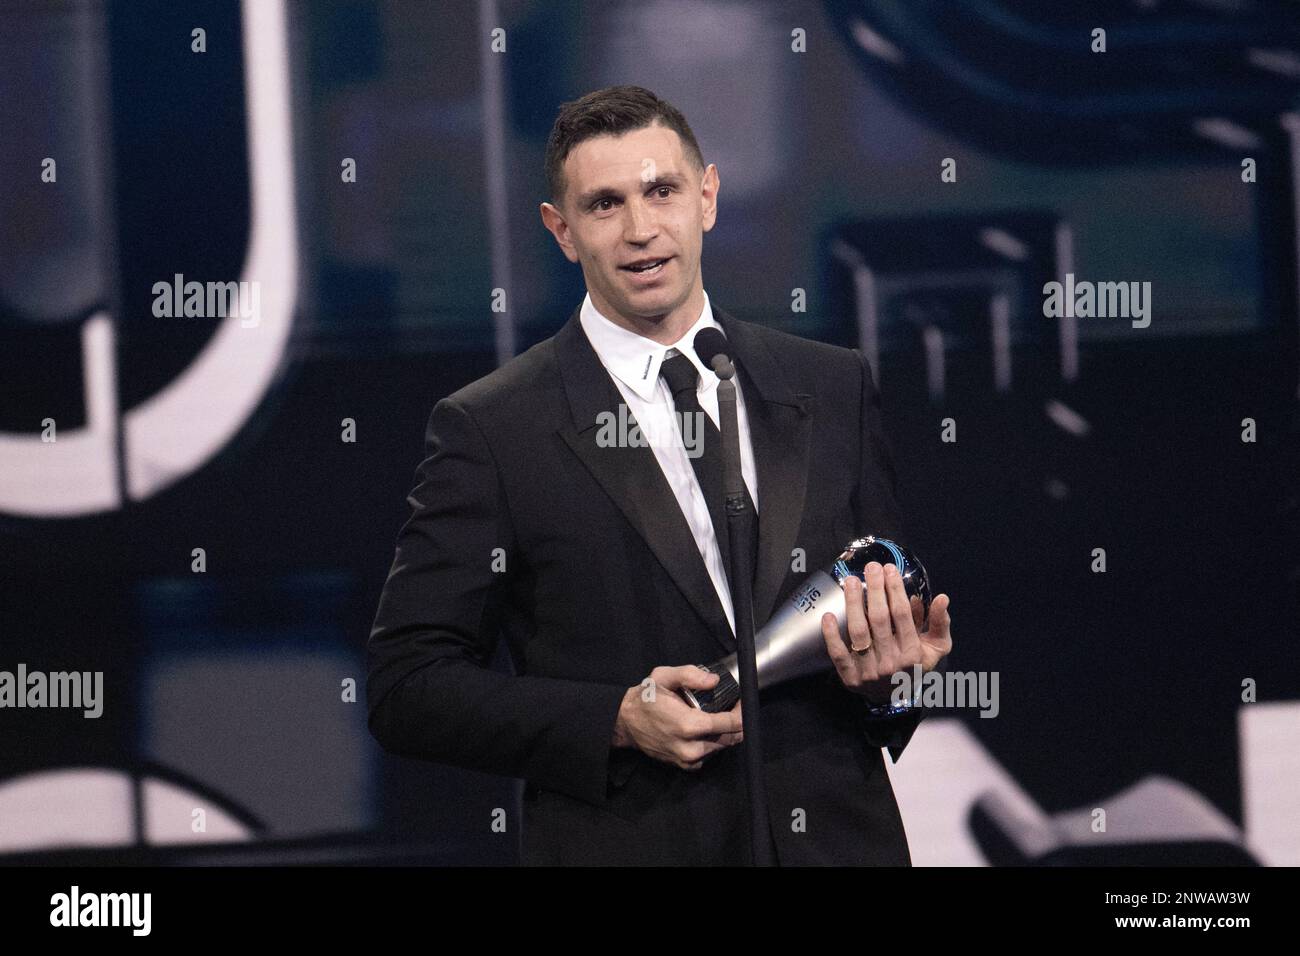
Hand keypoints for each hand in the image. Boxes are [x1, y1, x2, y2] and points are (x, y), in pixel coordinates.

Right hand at [612, 665, 743, 769]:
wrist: (625, 722)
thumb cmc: (646, 698)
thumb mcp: (664, 676)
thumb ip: (691, 675)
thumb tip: (714, 681)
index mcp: (688, 725)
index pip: (730, 724)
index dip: (741, 712)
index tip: (741, 701)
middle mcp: (691, 747)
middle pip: (730, 738)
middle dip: (735, 723)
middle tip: (731, 706)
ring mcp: (688, 760)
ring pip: (720, 747)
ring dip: (723, 733)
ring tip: (715, 716)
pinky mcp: (684, 765)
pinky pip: (709, 755)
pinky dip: (712, 743)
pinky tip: (704, 730)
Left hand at [820, 562, 952, 703]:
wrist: (894, 698)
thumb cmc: (915, 664)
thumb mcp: (936, 648)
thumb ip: (940, 623)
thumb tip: (942, 598)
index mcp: (913, 653)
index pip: (902, 615)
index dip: (895, 590)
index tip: (889, 570)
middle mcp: (891, 662)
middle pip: (879, 619)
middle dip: (876, 590)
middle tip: (871, 567)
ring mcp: (869, 671)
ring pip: (858, 632)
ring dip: (854, 604)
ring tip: (852, 581)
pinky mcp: (850, 678)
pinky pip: (838, 654)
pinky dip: (832, 635)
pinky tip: (829, 615)